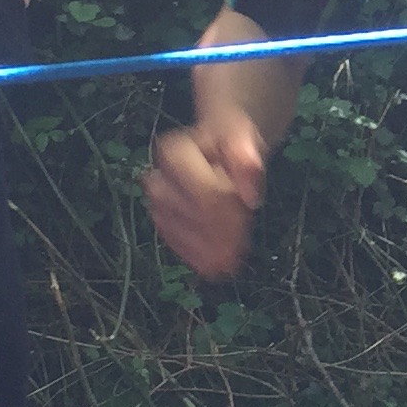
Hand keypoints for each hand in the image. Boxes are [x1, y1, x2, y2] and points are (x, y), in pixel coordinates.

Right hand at [143, 113, 271, 277]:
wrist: (217, 139)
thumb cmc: (229, 138)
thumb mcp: (245, 138)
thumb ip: (247, 161)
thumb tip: (251, 197)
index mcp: (176, 151)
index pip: (203, 190)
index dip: (226, 209)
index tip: (251, 215)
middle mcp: (158, 175)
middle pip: (187, 212)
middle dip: (214, 235)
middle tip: (238, 254)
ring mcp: (156, 198)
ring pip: (175, 229)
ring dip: (201, 250)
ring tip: (227, 266)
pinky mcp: (160, 215)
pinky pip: (171, 239)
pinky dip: (191, 254)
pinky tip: (210, 267)